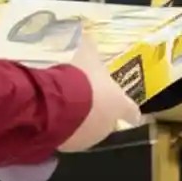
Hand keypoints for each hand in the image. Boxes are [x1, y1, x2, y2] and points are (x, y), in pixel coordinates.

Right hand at [57, 32, 141, 151]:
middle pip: (106, 121)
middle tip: (84, 97)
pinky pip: (66, 135)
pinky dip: (62, 127)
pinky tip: (50, 115)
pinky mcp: (67, 147)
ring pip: (85, 130)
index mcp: (118, 104)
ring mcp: (87, 139)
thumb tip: (89, 33)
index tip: (130, 111)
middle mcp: (107, 126)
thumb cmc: (80, 76)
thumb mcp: (86, 53)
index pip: (131, 111)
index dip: (129, 109)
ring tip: (64, 105)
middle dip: (97, 111)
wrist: (55, 102)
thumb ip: (90, 47)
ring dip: (79, 120)